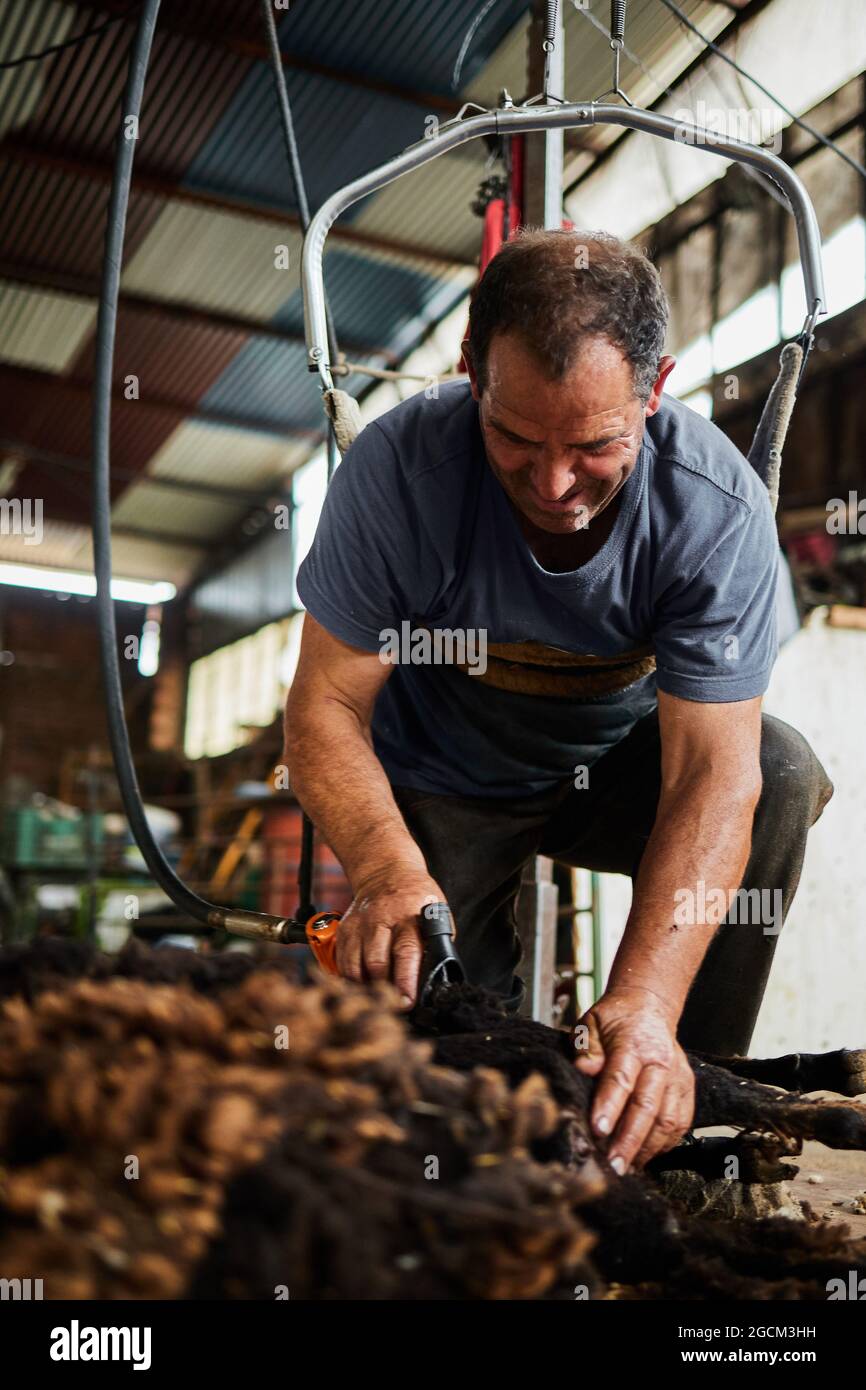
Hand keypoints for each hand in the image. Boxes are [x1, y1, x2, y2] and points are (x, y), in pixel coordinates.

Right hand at [336, 867, 446, 1008]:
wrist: (387, 874)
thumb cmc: (418, 900)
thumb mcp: (437, 916)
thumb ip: (435, 945)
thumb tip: (433, 979)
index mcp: (409, 917)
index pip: (406, 952)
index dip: (405, 981)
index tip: (407, 1001)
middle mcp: (380, 920)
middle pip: (376, 962)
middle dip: (385, 988)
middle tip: (395, 1003)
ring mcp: (360, 924)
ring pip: (355, 965)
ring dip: (366, 986)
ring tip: (378, 994)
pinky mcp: (345, 929)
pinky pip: (343, 962)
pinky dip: (351, 978)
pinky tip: (363, 983)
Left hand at [574, 987, 694, 1171]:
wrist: (649, 1008)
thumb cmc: (615, 1019)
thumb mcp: (591, 1022)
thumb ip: (586, 1046)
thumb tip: (584, 1069)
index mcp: (634, 1043)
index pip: (621, 1078)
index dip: (609, 1106)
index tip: (597, 1131)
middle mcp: (662, 1062)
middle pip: (649, 1107)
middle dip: (630, 1140)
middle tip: (613, 1165)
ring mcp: (678, 1077)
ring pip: (669, 1120)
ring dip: (648, 1149)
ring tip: (627, 1167)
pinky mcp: (688, 1089)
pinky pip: (681, 1123)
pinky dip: (665, 1144)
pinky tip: (646, 1155)